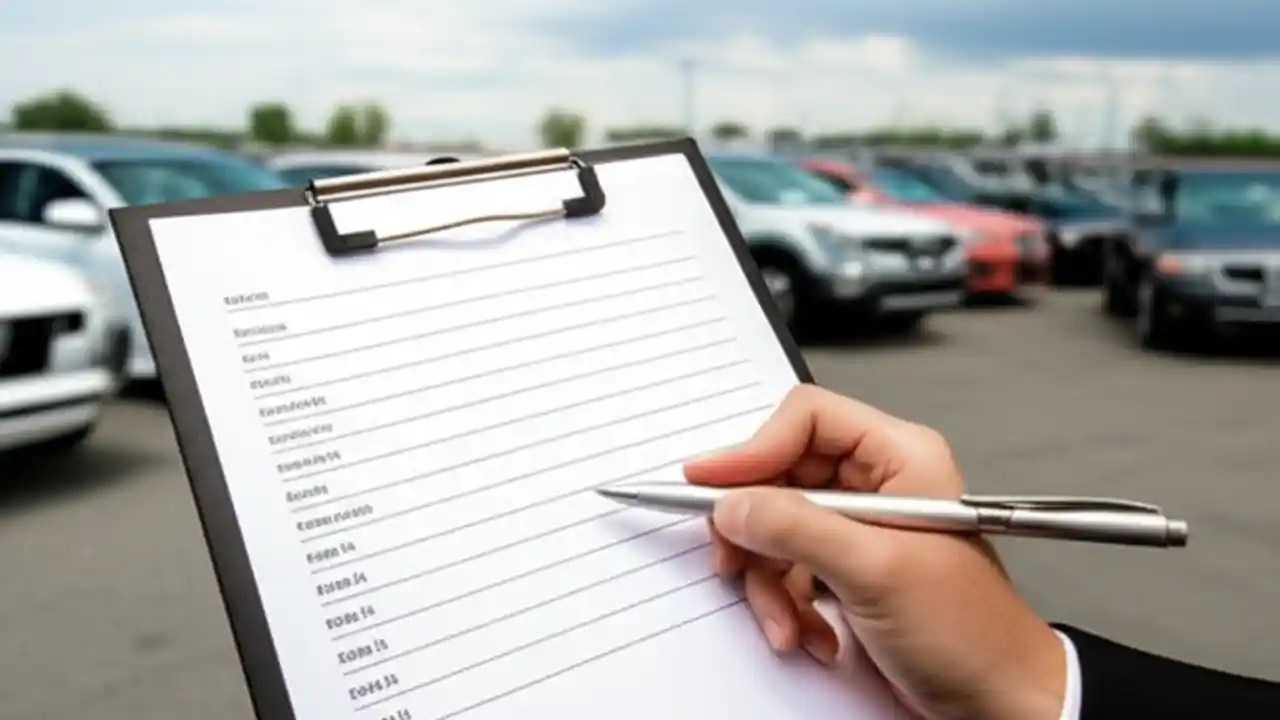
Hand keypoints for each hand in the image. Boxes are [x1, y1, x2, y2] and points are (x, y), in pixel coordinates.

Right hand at [683, 384, 1065, 719]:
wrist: (996, 701)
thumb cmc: (971, 632)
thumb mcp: (875, 571)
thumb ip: (796, 529)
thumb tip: (732, 504)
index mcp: (899, 457)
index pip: (807, 421)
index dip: (754, 448)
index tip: (711, 483)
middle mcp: (877, 483)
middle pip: (780, 476)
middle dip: (756, 531)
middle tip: (734, 560)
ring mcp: (859, 528)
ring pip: (775, 529)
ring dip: (769, 581)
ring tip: (785, 621)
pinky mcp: (845, 569)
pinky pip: (786, 568)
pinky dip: (784, 604)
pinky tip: (808, 632)